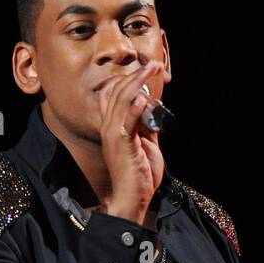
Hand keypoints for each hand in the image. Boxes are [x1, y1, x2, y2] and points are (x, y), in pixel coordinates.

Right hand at [95, 59, 164, 223]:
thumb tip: (154, 109)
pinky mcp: (122, 144)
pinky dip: (136, 108)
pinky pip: (127, 121)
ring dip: (138, 82)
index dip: (128, 79)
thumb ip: (147, 126)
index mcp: (112, 126)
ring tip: (153, 70)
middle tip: (155, 64)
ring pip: (122, 100)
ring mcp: (113, 135)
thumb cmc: (138, 176)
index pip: (112, 94)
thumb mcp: (145, 145)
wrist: (132, 198)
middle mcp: (108, 127)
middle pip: (117, 91)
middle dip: (137, 75)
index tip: (147, 71)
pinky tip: (144, 98)